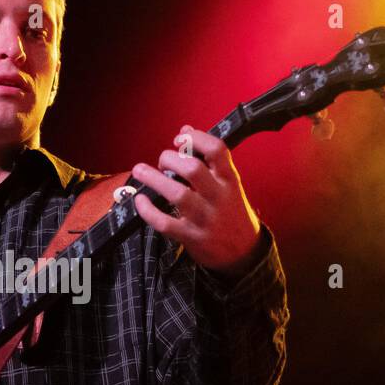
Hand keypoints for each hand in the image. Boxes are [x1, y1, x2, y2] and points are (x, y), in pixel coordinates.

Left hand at [132, 125, 262, 279]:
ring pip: (177, 194)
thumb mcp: (228, 183)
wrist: (243, 253)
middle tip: (162, 160)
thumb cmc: (231, 211)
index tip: (180, 138)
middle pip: (193, 170)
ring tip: (140, 171)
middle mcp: (218, 197)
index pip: (217, 150)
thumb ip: (209, 159)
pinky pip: (165, 223)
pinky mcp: (191, 237)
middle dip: (170, 159)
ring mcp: (205, 218)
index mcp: (229, 180)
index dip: (196, 139)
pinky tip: (140, 201)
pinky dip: (148, 211)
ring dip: (154, 180)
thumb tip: (185, 131)